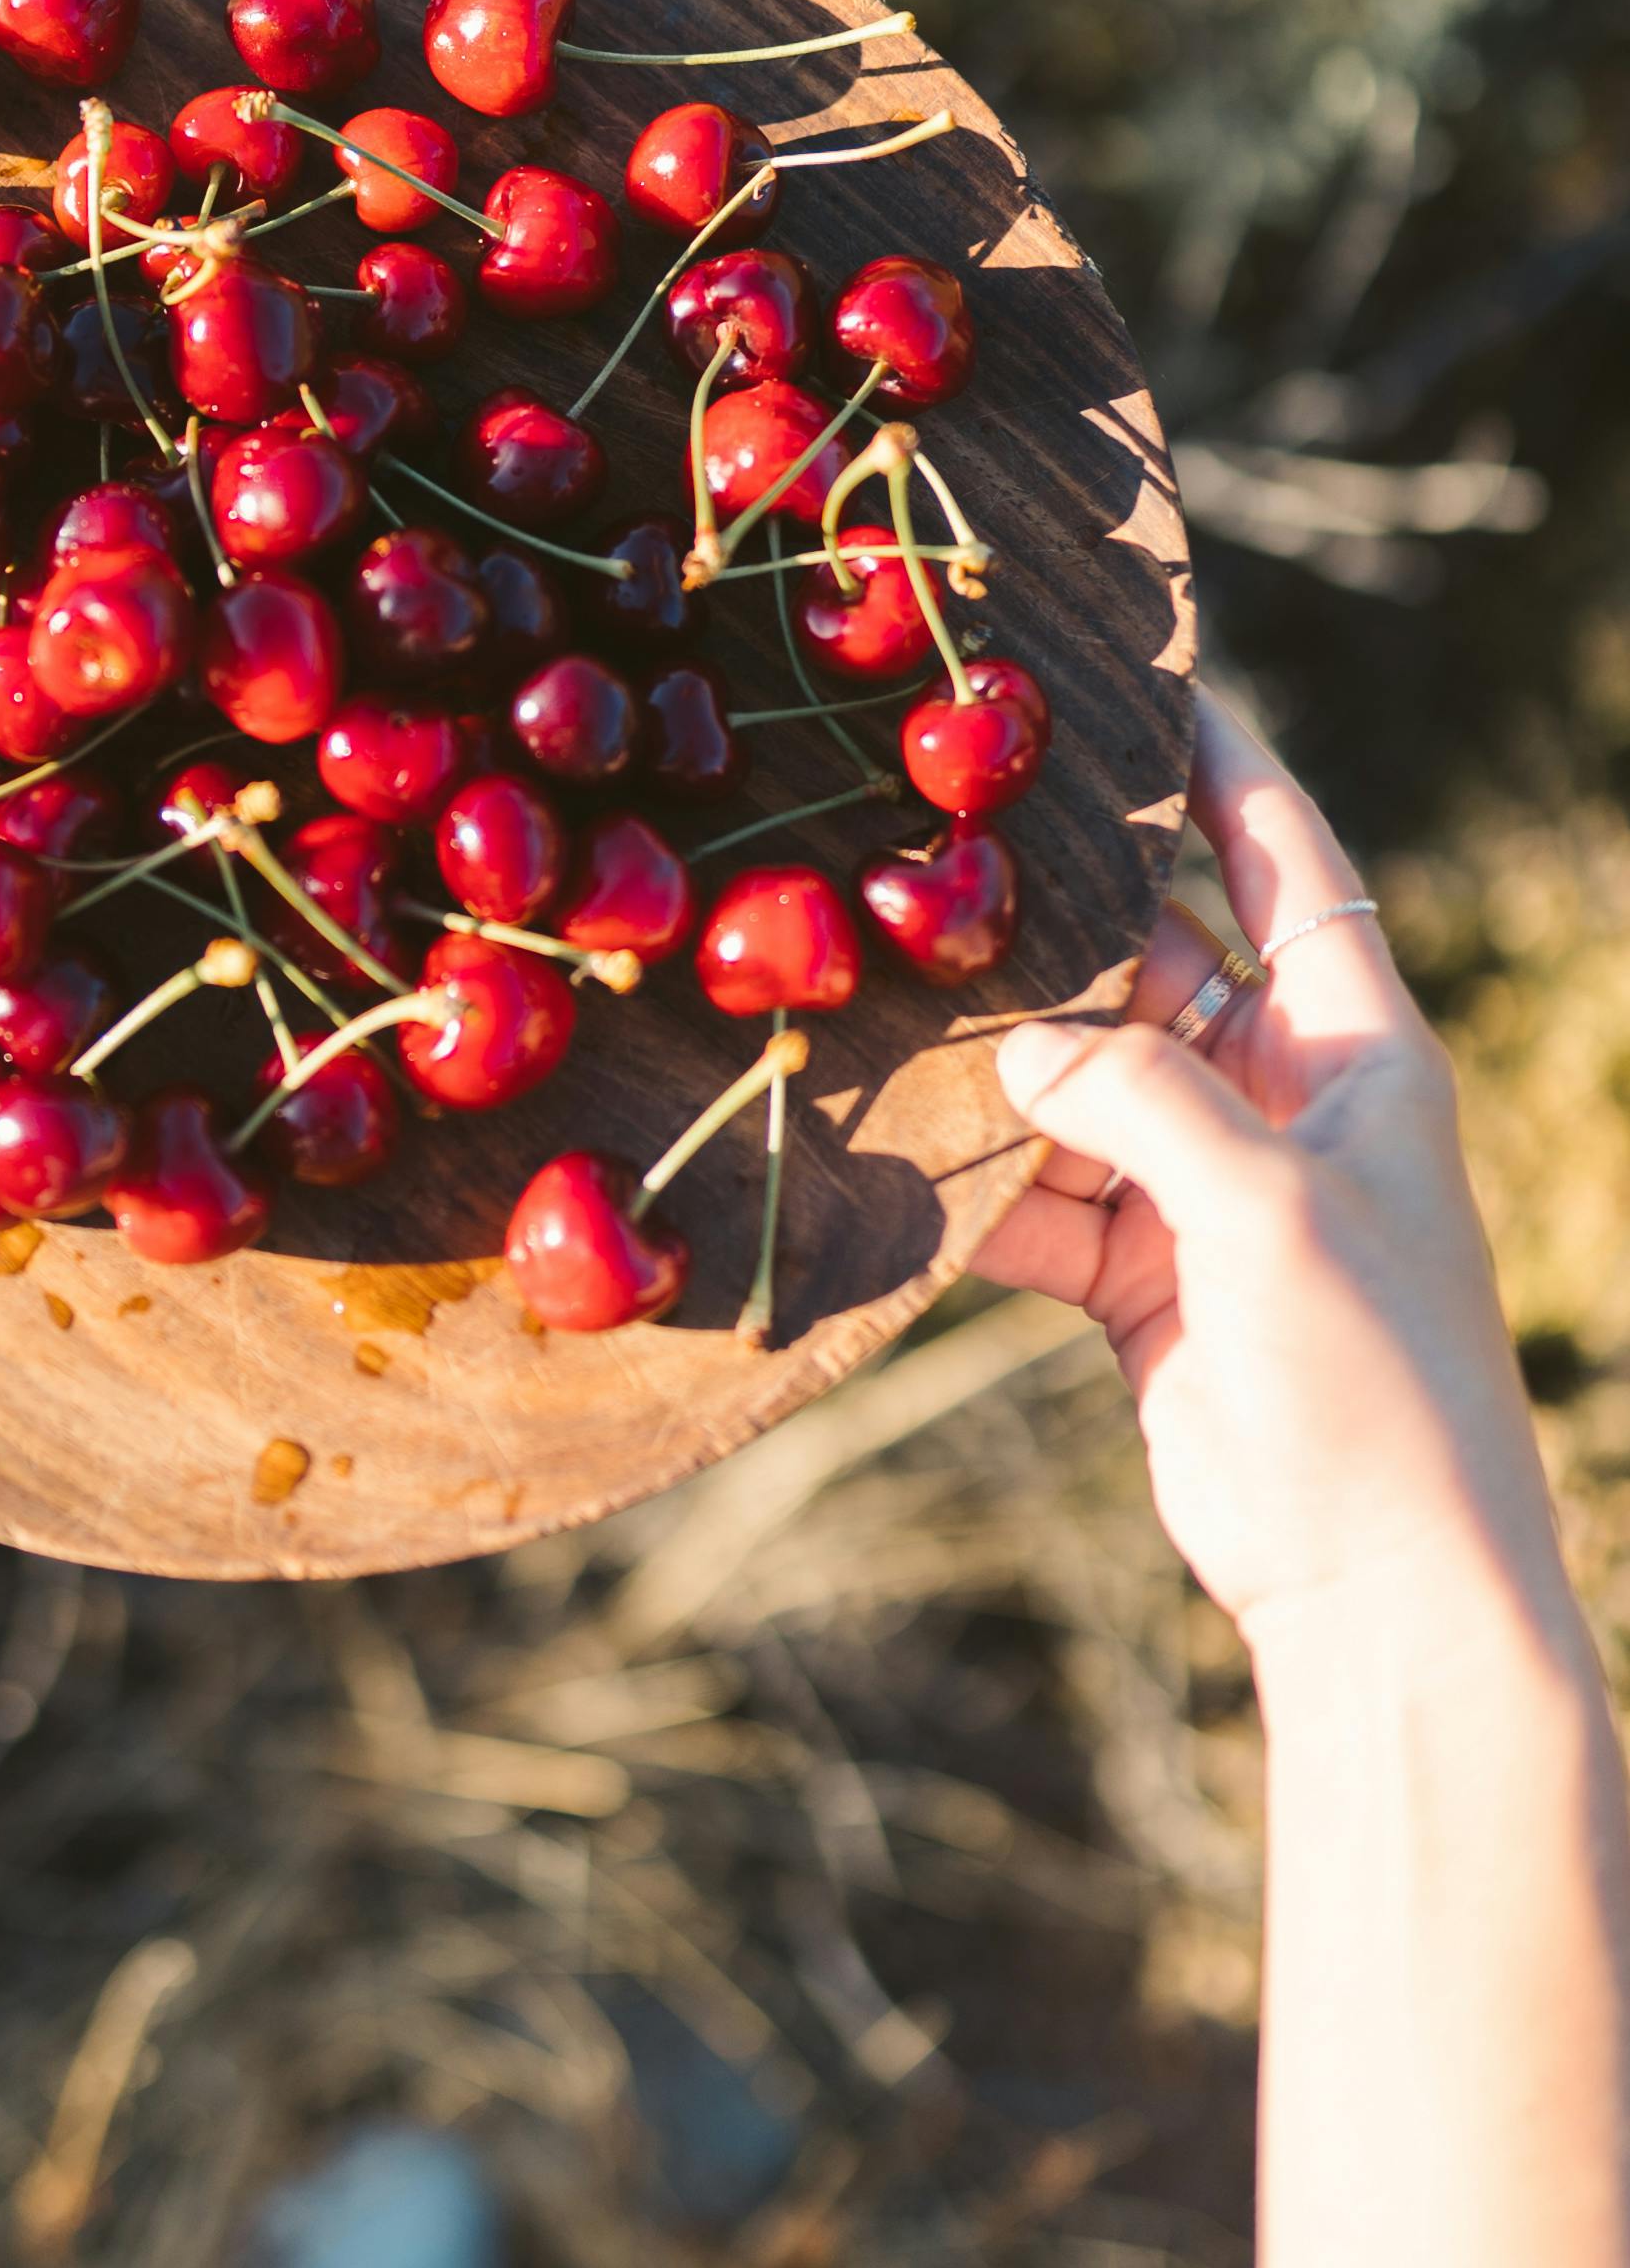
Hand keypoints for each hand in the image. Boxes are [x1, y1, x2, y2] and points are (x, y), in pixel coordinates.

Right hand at [972, 691, 1564, 1645]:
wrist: (1379, 1582)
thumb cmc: (1372, 1372)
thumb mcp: (1266, 1206)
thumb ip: (1138, 1099)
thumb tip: (1015, 1046)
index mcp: (1354, 1046)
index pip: (1286, 864)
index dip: (1219, 770)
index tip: (1139, 684)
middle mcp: (1280, 1097)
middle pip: (1152, 965)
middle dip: (1054, 920)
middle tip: (936, 837)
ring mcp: (1205, 1186)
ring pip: (1077, 1081)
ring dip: (997, 1060)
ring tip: (887, 989)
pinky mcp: (1140, 1274)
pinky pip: (1041, 1195)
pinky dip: (978, 1182)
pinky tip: (900, 1151)